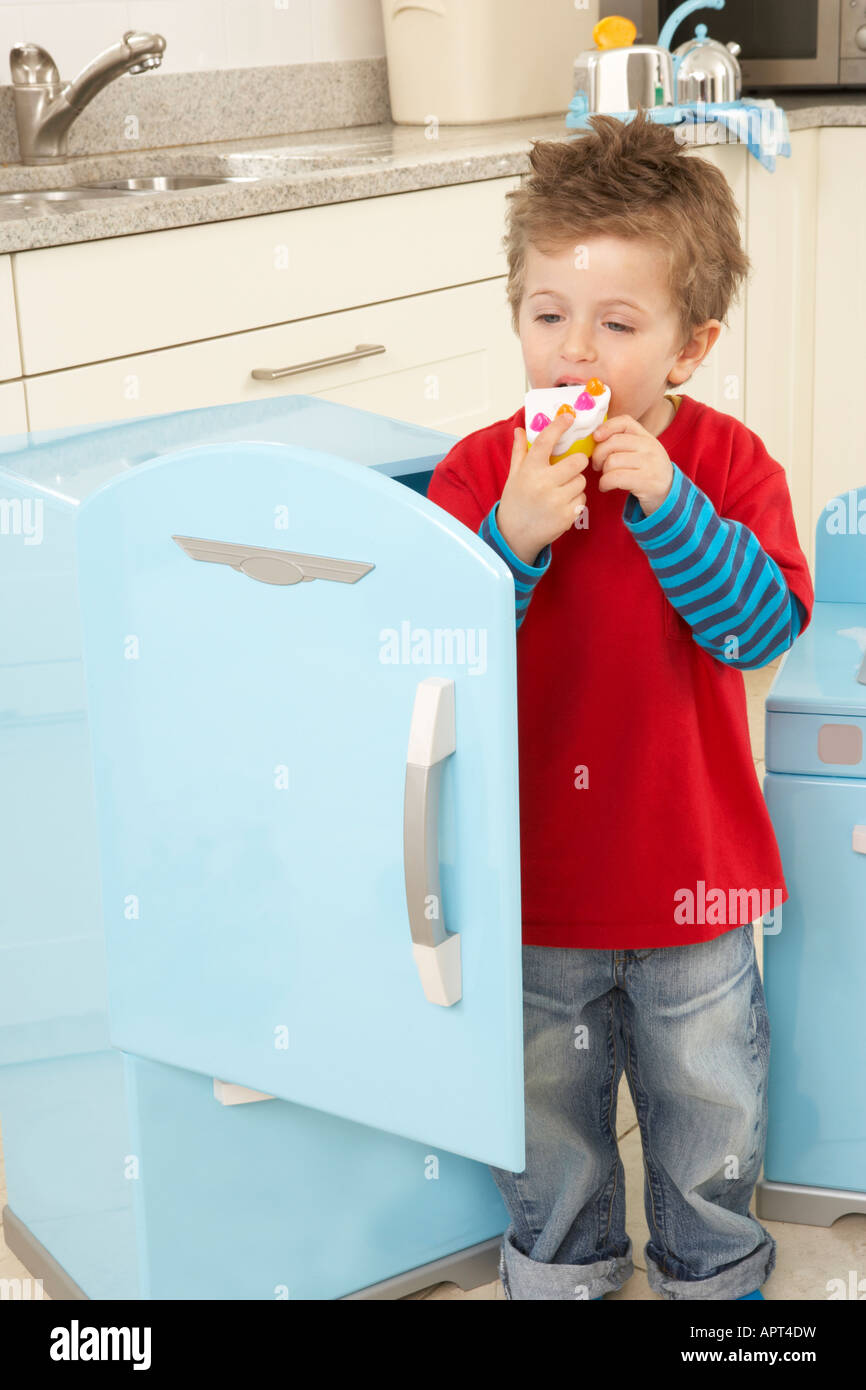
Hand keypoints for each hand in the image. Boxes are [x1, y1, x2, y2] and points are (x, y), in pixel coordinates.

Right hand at [496, 412, 590, 564]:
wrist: (514, 535)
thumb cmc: (516, 501)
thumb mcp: (514, 475)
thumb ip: (520, 452)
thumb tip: (520, 430)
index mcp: (529, 470)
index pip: (546, 441)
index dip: (559, 426)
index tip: (569, 417)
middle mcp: (542, 484)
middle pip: (578, 462)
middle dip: (575, 464)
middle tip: (567, 469)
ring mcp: (556, 501)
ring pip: (582, 481)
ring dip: (575, 484)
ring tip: (560, 491)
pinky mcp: (566, 516)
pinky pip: (582, 500)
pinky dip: (575, 501)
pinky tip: (561, 505)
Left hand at [591, 415, 673, 516]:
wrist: (668, 493)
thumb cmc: (647, 471)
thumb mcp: (641, 451)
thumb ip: (624, 442)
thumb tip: (596, 435)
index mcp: (646, 437)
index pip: (625, 422)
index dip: (606, 427)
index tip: (596, 437)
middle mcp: (650, 447)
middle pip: (613, 442)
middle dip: (598, 454)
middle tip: (597, 464)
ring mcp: (649, 464)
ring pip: (612, 461)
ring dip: (603, 472)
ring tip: (605, 477)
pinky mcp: (646, 481)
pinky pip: (615, 478)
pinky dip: (604, 483)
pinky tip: (605, 486)